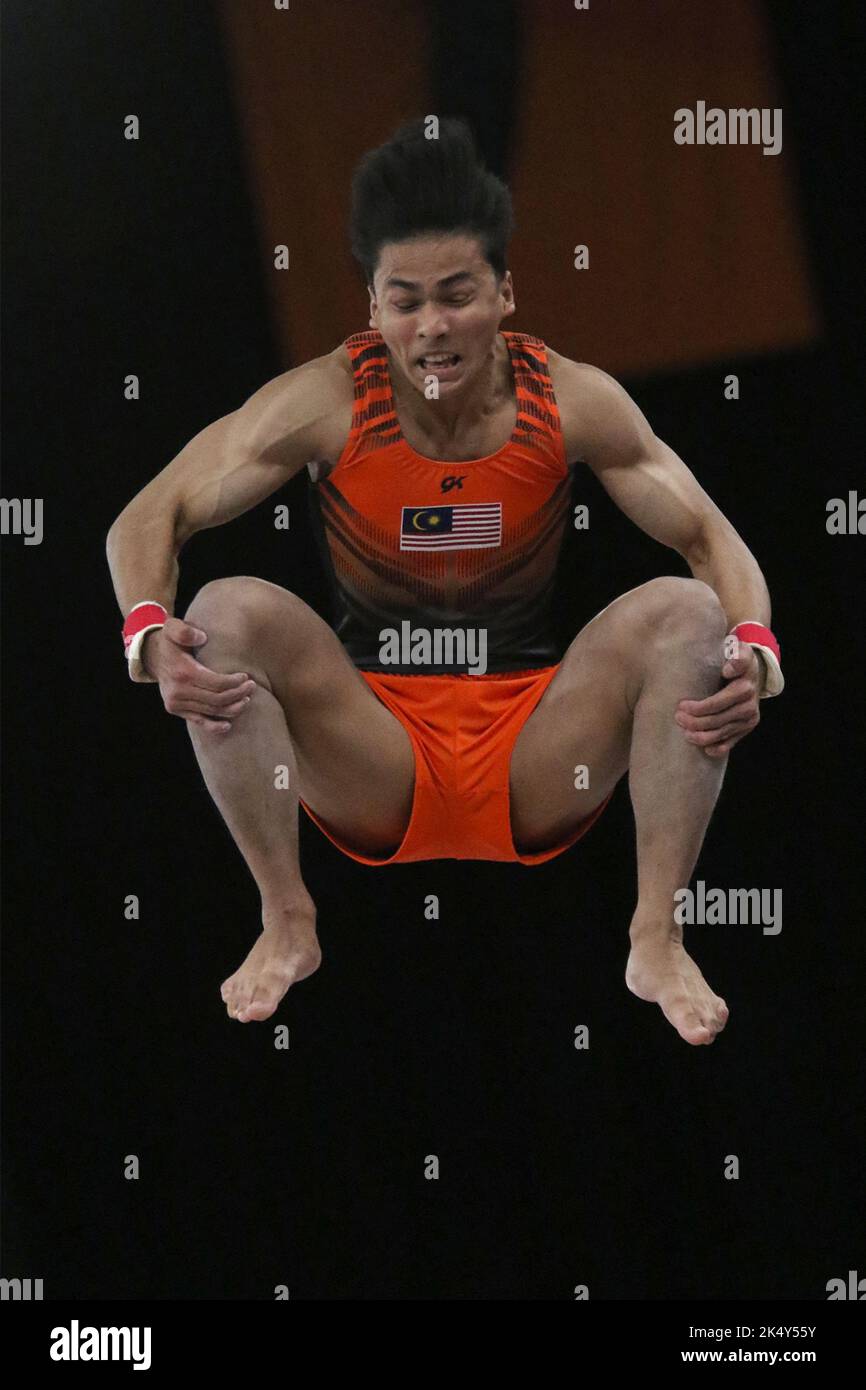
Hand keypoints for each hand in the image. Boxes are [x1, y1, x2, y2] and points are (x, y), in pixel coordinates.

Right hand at [144, 617, 256, 731]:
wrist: (151, 656)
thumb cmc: (169, 641)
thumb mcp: (173, 628)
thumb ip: (185, 630)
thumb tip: (201, 637)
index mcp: (183, 672)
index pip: (216, 683)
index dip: (235, 682)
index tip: (246, 677)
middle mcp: (178, 691)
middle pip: (217, 699)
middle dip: (238, 694)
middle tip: (252, 687)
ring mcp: (176, 703)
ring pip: (211, 712)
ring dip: (232, 708)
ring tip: (246, 700)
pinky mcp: (176, 710)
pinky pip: (198, 721)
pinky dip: (214, 726)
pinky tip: (228, 725)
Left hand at [675, 642, 761, 758]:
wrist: (752, 673)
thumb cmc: (738, 660)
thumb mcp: (739, 650)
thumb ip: (737, 654)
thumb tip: (728, 670)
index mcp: (745, 687)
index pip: (718, 702)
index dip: (699, 707)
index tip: (681, 705)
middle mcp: (749, 705)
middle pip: (716, 720)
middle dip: (693, 721)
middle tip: (677, 717)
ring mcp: (749, 719)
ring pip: (721, 734)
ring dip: (700, 736)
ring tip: (684, 732)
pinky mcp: (747, 728)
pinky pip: (731, 743)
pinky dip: (717, 748)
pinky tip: (705, 749)